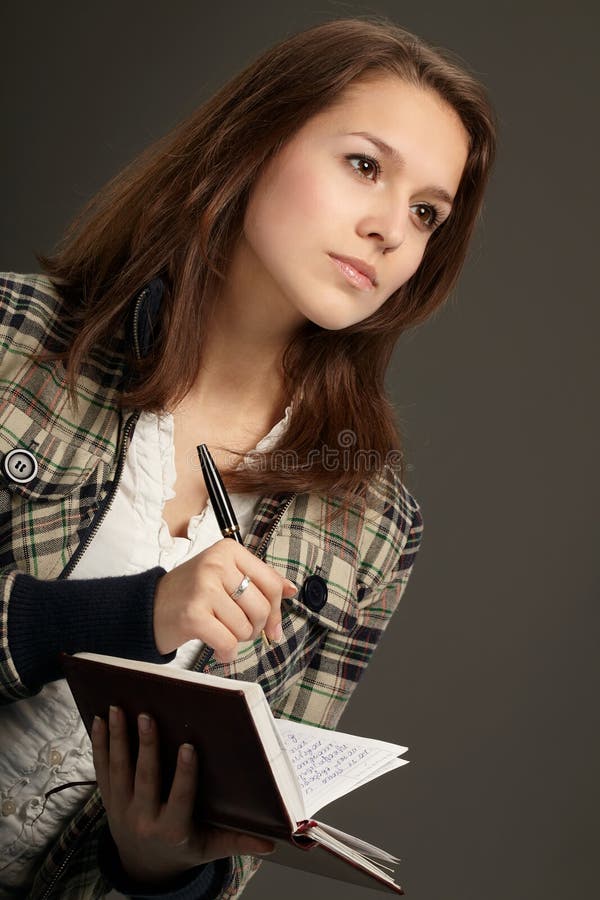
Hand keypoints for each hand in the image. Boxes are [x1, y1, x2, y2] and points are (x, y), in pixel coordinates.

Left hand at [92, 706, 274, 885]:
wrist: (142, 867)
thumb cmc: (183, 850)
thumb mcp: (210, 848)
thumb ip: (238, 842)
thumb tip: (273, 845)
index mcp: (172, 830)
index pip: (180, 798)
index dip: (184, 774)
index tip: (189, 747)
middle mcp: (143, 819)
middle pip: (144, 779)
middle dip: (146, 746)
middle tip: (147, 716)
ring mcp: (121, 808)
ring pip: (118, 769)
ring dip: (118, 738)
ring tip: (118, 709)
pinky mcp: (107, 799)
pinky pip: (101, 769)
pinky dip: (99, 744)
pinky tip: (99, 721)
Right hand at [153, 539, 296, 661]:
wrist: (148, 607)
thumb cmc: (190, 592)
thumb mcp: (224, 575)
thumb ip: (258, 580)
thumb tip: (291, 589)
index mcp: (228, 550)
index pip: (271, 583)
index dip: (276, 610)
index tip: (272, 626)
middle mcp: (216, 564)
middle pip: (262, 608)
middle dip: (255, 628)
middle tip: (238, 629)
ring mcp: (204, 588)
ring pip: (246, 628)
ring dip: (237, 639)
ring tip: (220, 631)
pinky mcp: (193, 615)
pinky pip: (228, 643)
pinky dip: (226, 652)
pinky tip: (216, 646)